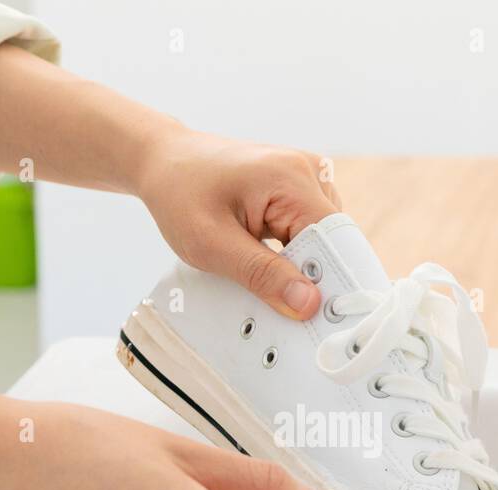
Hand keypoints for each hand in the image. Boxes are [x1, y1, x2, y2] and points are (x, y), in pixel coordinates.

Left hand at [135, 128, 341, 319]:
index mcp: (289, 178)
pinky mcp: (298, 187)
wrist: (164, 161)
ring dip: (302, 265)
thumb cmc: (179, 195)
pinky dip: (295, 253)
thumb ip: (261, 275)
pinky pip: (311, 229)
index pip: (334, 238)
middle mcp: (307, 171)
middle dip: (313, 277)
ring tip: (268, 278)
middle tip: (288, 310)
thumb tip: (309, 303)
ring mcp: (305, 176)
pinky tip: (270, 262)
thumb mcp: (211, 245)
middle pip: (333, 240)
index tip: (321, 319)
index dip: (332, 280)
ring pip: (324, 238)